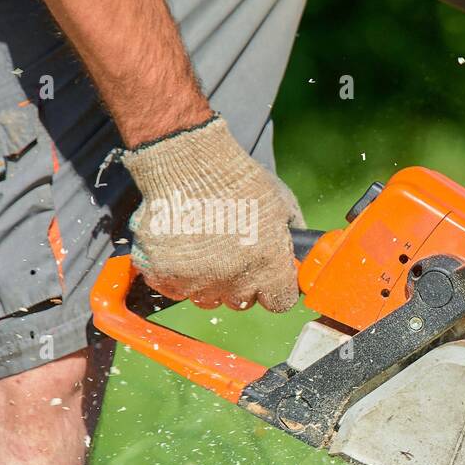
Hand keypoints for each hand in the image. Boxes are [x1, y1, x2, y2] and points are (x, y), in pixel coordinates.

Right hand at [122, 115, 301, 311]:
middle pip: (241, 302)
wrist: (189, 163)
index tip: (268, 279)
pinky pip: (172, 287)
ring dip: (206, 281)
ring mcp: (198, 281)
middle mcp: (235, 281)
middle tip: (230, 253)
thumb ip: (292, 234)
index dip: (274, 290)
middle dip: (239, 283)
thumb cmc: (238, 179)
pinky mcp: (164, 275)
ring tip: (202, 247)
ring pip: (206, 298)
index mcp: (270, 268)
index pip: (279, 302)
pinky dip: (173, 273)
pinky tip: (179, 246)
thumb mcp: (281, 204)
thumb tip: (300, 253)